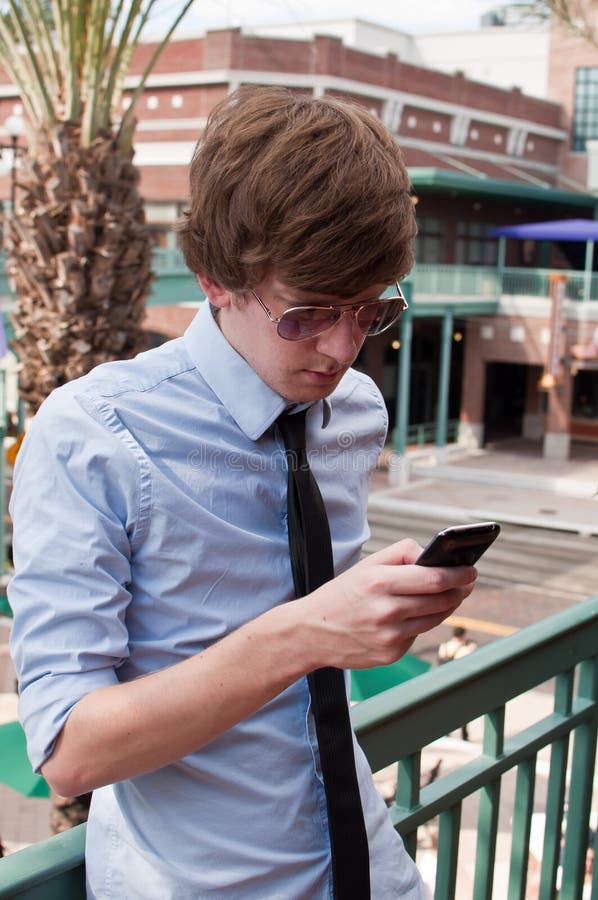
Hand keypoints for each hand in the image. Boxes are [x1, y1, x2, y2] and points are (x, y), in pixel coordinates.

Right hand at [299, 539, 476, 670]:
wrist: (312, 632)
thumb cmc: (343, 593)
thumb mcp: (367, 565)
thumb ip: (401, 553)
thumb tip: (432, 555)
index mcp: (380, 582)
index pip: (434, 578)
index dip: (459, 575)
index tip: (471, 570)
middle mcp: (387, 610)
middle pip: (441, 600)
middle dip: (459, 590)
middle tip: (467, 582)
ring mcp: (390, 636)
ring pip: (434, 619)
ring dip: (446, 606)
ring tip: (449, 595)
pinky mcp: (391, 654)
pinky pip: (417, 635)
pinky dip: (421, 623)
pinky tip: (415, 615)